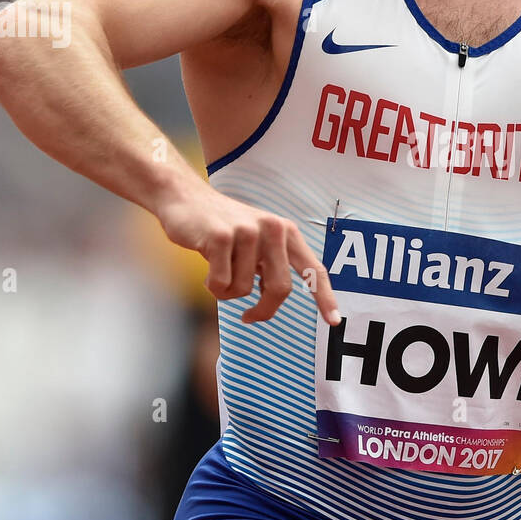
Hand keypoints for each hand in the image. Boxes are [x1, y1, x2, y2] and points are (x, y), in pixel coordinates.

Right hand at [158, 189, 339, 325]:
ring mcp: (247, 232)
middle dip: (263, 310)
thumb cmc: (223, 227)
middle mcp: (273, 228)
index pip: (313, 269)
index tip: (334, 321)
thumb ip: (272, 264)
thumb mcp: (256, 242)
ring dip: (227, 291)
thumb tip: (277, 298)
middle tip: (248, 317)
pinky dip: (212, 285)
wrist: (185, 198)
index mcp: (286, 231)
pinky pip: (220, 284)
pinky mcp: (221, 237)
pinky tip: (206, 265)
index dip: (325, 297)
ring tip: (218, 269)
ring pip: (243, 290)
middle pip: (280, 289)